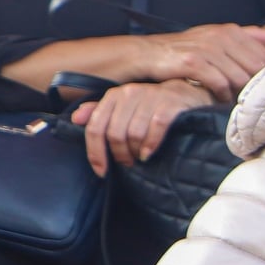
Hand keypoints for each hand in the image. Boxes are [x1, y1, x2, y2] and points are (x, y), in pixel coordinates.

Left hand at [69, 78, 212, 174]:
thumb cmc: (153, 105)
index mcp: (114, 96)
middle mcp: (130, 93)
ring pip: (134, 134)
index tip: (101, 171)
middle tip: (128, 163)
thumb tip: (75, 118)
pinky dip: (151, 145)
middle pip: (115, 134)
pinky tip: (150, 152)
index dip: (95, 152)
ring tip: (141, 157)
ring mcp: (151, 97)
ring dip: (136, 152)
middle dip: (120, 154)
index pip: (96, 127)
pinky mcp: (170, 104)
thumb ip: (100, 112)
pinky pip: (156, 129)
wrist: (188, 93)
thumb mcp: (124, 107)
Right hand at [137, 23, 264, 100]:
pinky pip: (220, 83)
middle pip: (255, 68)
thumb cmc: (187, 50)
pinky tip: (219, 98)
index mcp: (229, 31)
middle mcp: (220, 37)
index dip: (264, 74)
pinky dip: (222, 94)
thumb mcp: (217, 37)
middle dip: (253, 85)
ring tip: (234, 99)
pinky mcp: (193, 63)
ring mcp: (207, 49)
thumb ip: (248, 37)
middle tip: (248, 97)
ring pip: (240, 77)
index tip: (258, 85)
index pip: (263, 56)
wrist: (147, 54)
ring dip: (239, 92)